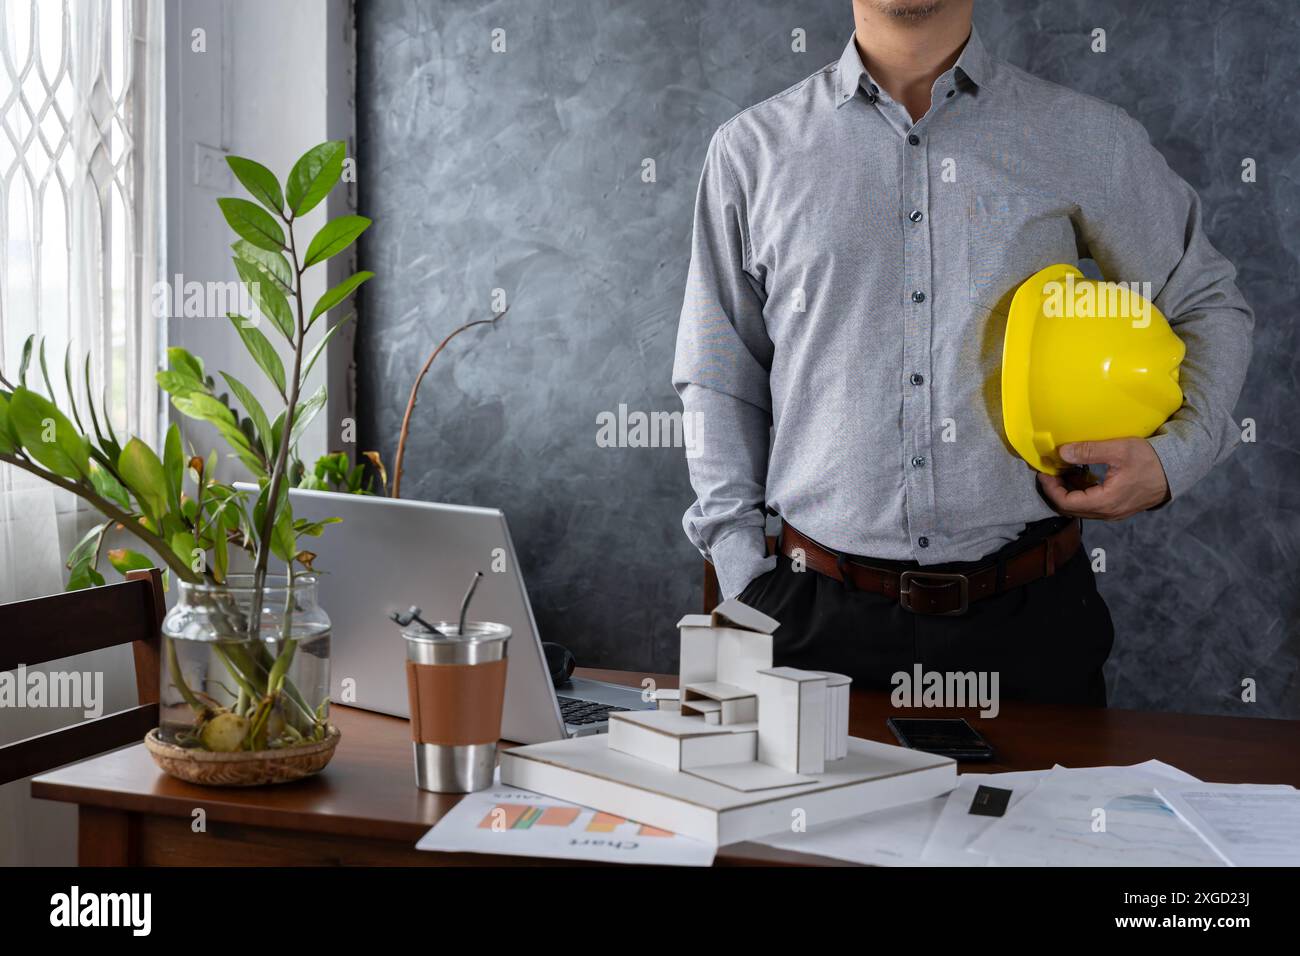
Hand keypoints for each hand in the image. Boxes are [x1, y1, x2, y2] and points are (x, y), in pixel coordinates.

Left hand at [1036, 439, 1169, 520]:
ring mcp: (1112, 512)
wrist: (1176, 470)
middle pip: (1069, 508)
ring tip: (1063, 470)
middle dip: (1055, 490)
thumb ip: (1089, 451)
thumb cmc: (1150, 459)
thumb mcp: (1119, 449)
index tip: (1044, 472)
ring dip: (1068, 491)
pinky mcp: (1117, 507)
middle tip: (1050, 470)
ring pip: (1080, 508)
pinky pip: (1091, 505)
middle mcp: (1107, 513)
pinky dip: (1081, 492)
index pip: (1065, 503)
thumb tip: (1062, 452)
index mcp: (1104, 502)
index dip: (1050, 488)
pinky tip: (1080, 474)